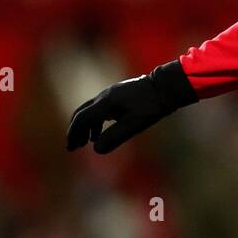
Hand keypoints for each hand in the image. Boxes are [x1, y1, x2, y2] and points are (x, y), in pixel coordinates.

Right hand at [66, 60, 197, 153]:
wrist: (167, 87)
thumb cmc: (153, 106)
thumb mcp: (135, 124)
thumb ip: (115, 136)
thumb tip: (96, 150)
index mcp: (106, 102)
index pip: (82, 119)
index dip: (74, 134)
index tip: (71, 148)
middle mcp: (104, 96)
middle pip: (81, 113)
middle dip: (76, 130)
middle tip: (74, 146)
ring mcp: (111, 94)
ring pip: (90, 111)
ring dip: (86, 127)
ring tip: (87, 142)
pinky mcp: (119, 95)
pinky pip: (100, 109)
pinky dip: (96, 122)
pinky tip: (101, 132)